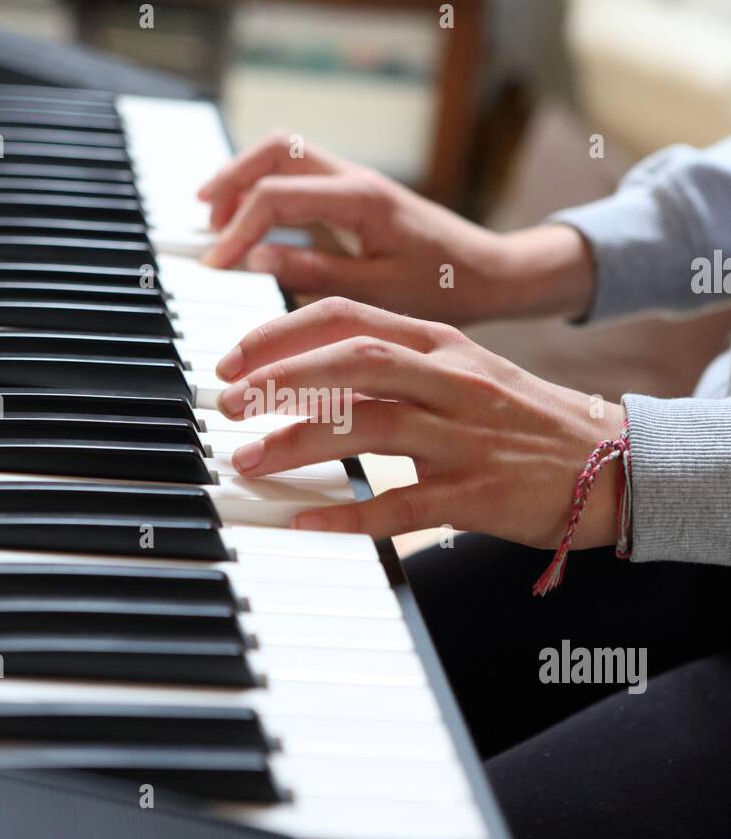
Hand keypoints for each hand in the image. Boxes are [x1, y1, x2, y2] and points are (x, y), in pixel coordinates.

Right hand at [199, 131, 512, 322]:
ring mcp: (356, 182)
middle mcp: (356, 179)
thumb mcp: (375, 291)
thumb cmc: (444, 288)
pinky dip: (269, 191)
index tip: (214, 265)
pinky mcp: (357, 195)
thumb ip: (312, 273)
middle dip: (231, 180)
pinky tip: (255, 226)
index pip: (276, 197)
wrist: (492, 273)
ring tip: (218, 221)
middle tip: (204, 222)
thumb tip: (254, 260)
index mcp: (361, 200)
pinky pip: (301, 177)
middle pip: (275, 149)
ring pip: (286, 156)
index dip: (237, 230)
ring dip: (246, 180)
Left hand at [215, 298, 624, 546]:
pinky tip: (302, 519)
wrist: (612, 462)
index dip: (281, 336)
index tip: (234, 359)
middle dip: (278, 380)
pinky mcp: (477, 494)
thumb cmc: (524, 418)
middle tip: (227, 403)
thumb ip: (398, 362)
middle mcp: (451, 381)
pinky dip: (346, 514)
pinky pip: (400, 507)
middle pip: (350, 363)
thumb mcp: (465, 368)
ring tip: (246, 460)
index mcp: (443, 343)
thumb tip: (313, 368)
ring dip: (296, 443)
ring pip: (367, 428)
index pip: (348, 319)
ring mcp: (464, 438)